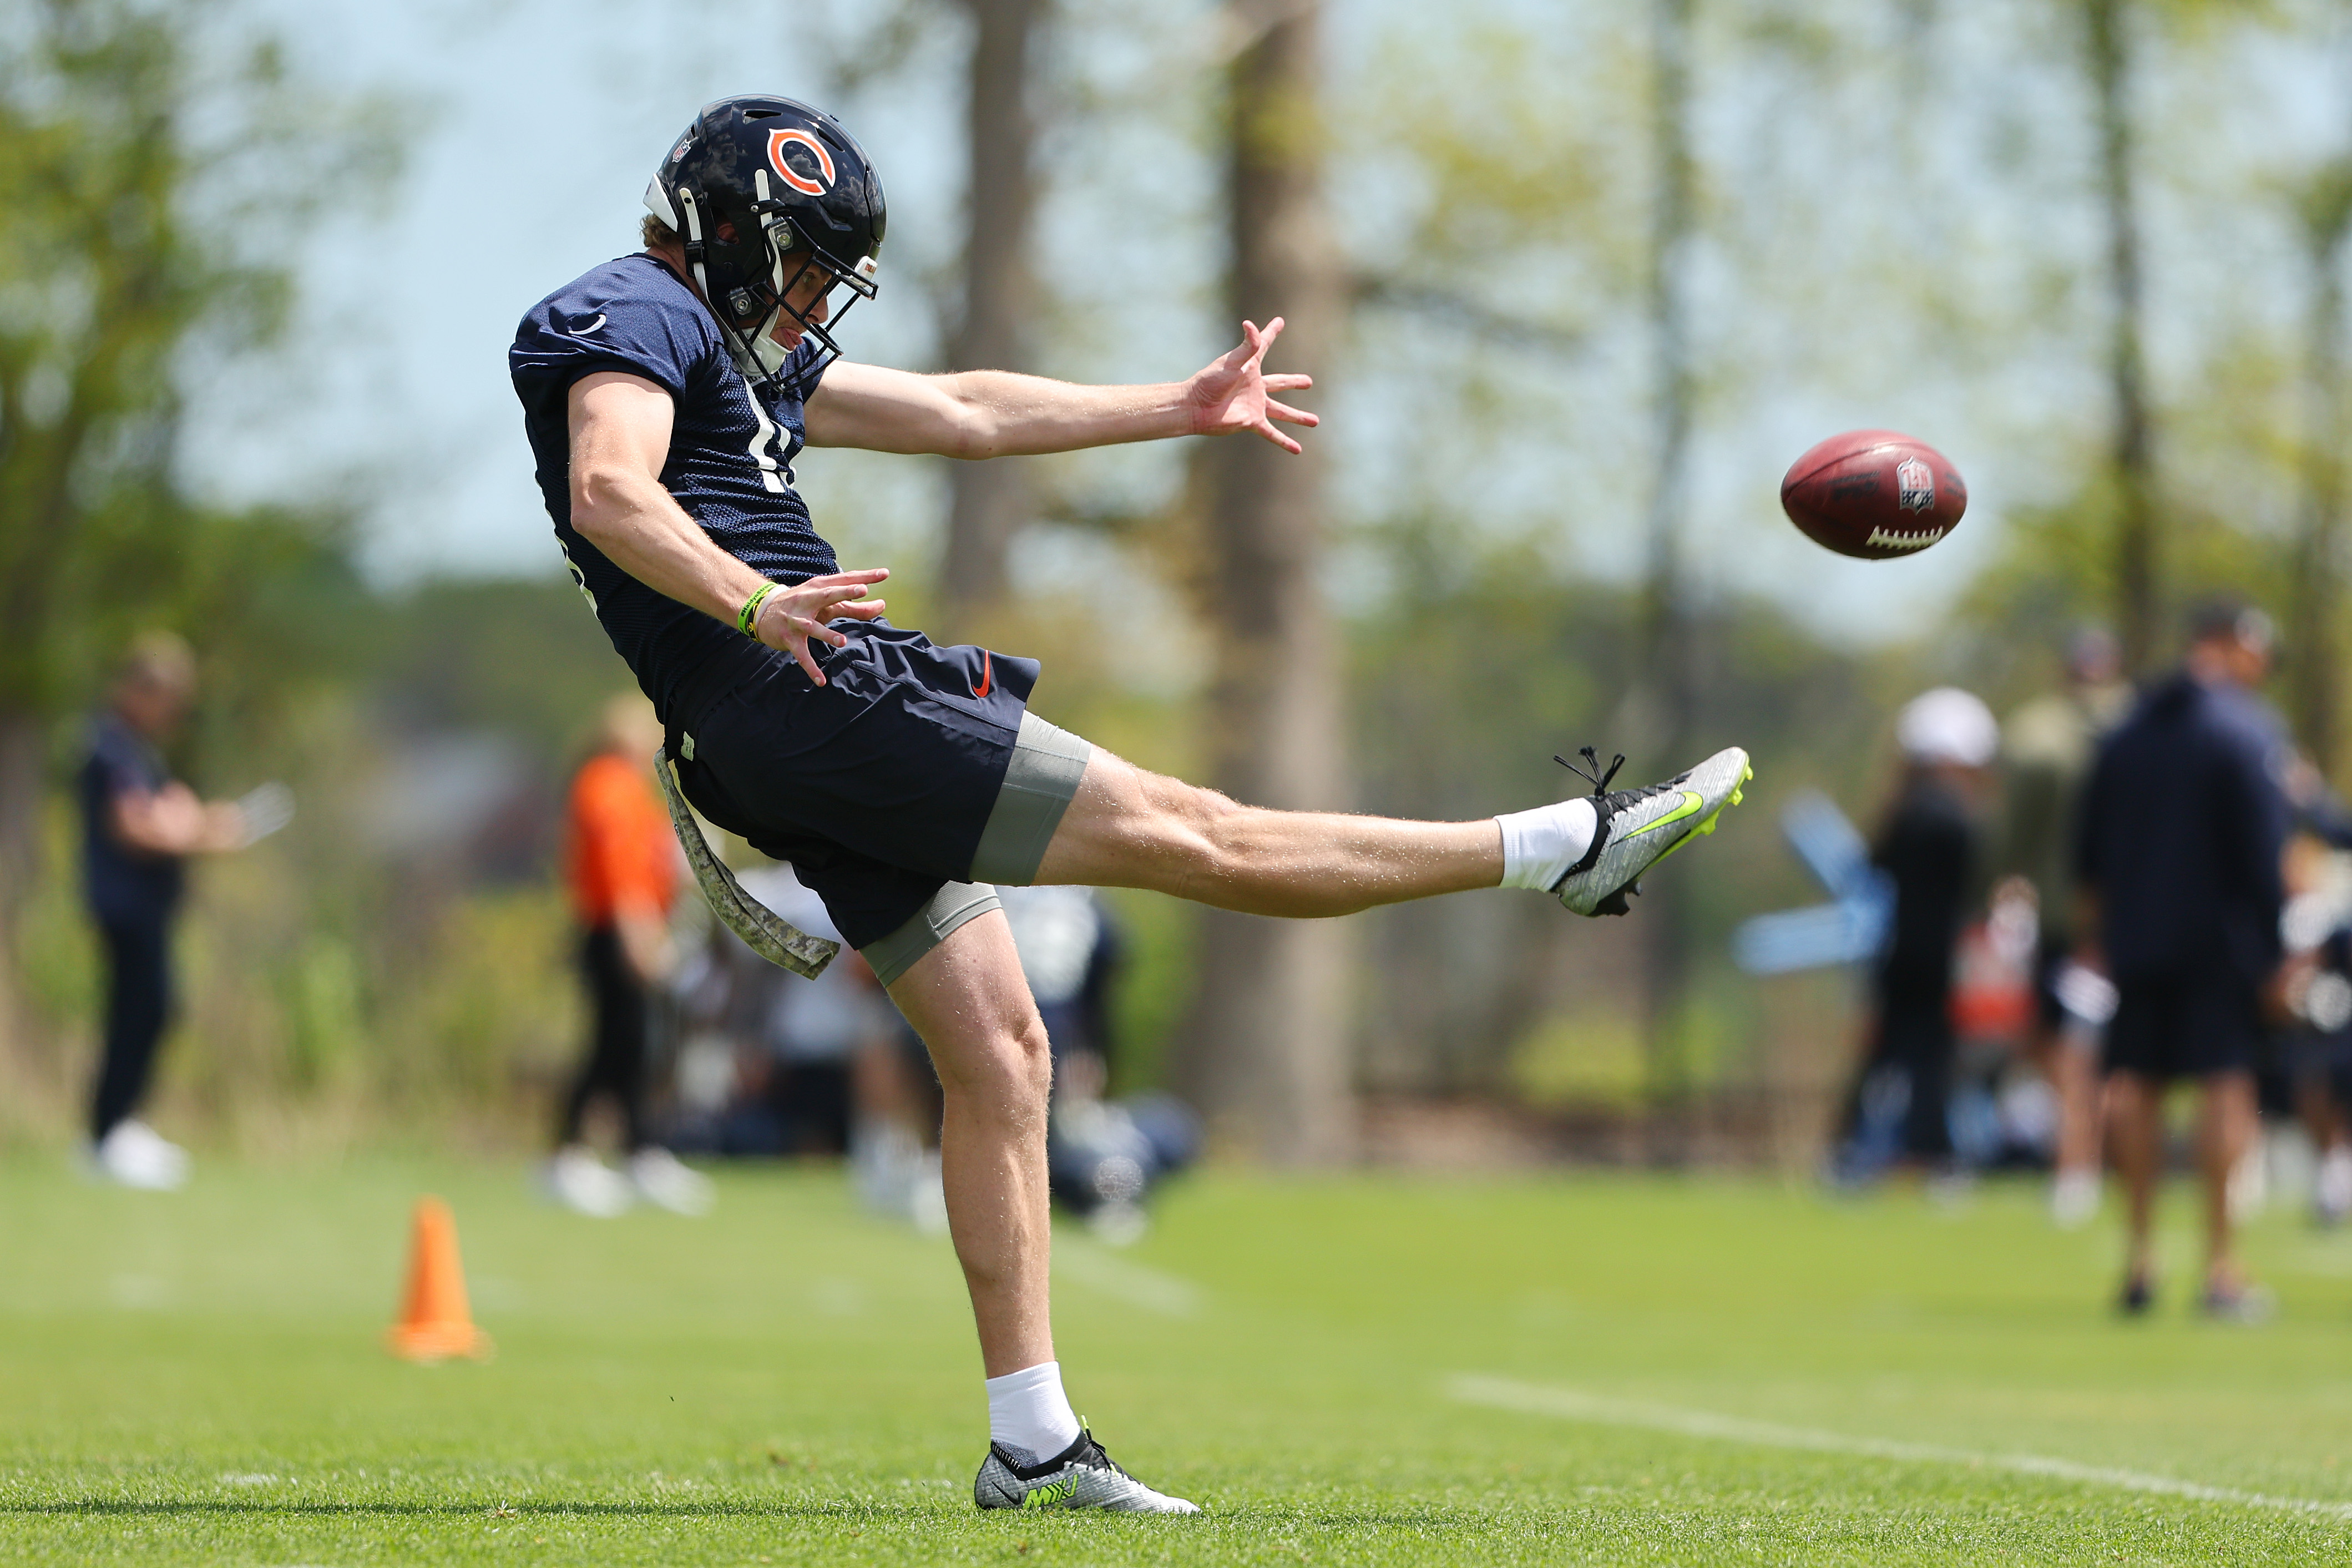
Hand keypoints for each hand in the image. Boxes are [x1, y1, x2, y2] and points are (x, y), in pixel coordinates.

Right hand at [752, 568, 889, 684]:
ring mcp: (797, 620)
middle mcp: (807, 600)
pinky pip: (802, 655)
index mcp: (819, 587)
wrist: (764, 611)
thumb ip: (855, 607)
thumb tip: (882, 605)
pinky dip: (811, 668)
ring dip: (826, 634)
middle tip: (862, 590)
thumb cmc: (804, 605)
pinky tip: (821, 681)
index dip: (865, 577)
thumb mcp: (828, 604)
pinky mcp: (789, 638)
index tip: (884, 573)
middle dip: (844, 592)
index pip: (845, 579)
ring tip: (842, 642)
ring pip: (812, 627)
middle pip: (827, 595)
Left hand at [1184, 317, 1317, 453]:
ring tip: (1315, 421)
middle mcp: (1255, 386)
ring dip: (1298, 417)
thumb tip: (1250, 324)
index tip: (1279, 322)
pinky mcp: (1252, 422)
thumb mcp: (1231, 362)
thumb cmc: (1209, 381)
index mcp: (1250, 367)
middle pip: (1280, 383)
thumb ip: (1246, 346)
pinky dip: (1284, 441)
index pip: (1263, 345)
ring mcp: (1255, 405)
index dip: (1271, 333)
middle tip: (1309, 381)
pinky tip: (1297, 450)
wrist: (1196, 407)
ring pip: (1282, 411)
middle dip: (1294, 382)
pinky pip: (1272, 433)